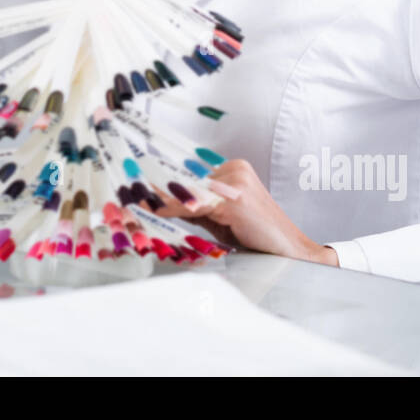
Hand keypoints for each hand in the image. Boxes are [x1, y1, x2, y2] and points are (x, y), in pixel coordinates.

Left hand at [144, 158, 339, 265]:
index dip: (162, 176)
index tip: (136, 180)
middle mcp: (234, 169)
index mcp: (231, 168)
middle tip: (128, 189)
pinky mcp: (235, 200)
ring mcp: (235, 183)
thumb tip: (160, 203)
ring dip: (160, 197)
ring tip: (135, 200)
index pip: (188, 171)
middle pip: (185, 177)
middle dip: (157, 185)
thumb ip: (194, 207)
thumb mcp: (218, 218)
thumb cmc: (253, 236)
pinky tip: (156, 210)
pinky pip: (196, 204)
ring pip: (188, 189)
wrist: (290, 251)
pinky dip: (173, 208)